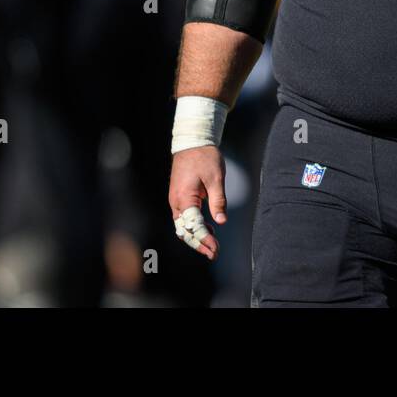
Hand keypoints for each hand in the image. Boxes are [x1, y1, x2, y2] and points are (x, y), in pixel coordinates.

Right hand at [168, 145, 226, 260]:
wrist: (192, 141)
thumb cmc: (205, 157)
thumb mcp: (216, 178)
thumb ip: (218, 201)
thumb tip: (221, 220)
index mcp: (184, 197)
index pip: (194, 225)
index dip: (205, 239)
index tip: (215, 249)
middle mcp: (176, 201)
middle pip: (184, 230)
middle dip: (199, 244)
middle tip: (213, 254)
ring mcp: (175, 199)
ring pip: (183, 225)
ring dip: (196, 236)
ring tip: (212, 245)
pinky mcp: (178, 197)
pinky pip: (183, 217)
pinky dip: (194, 226)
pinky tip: (208, 229)